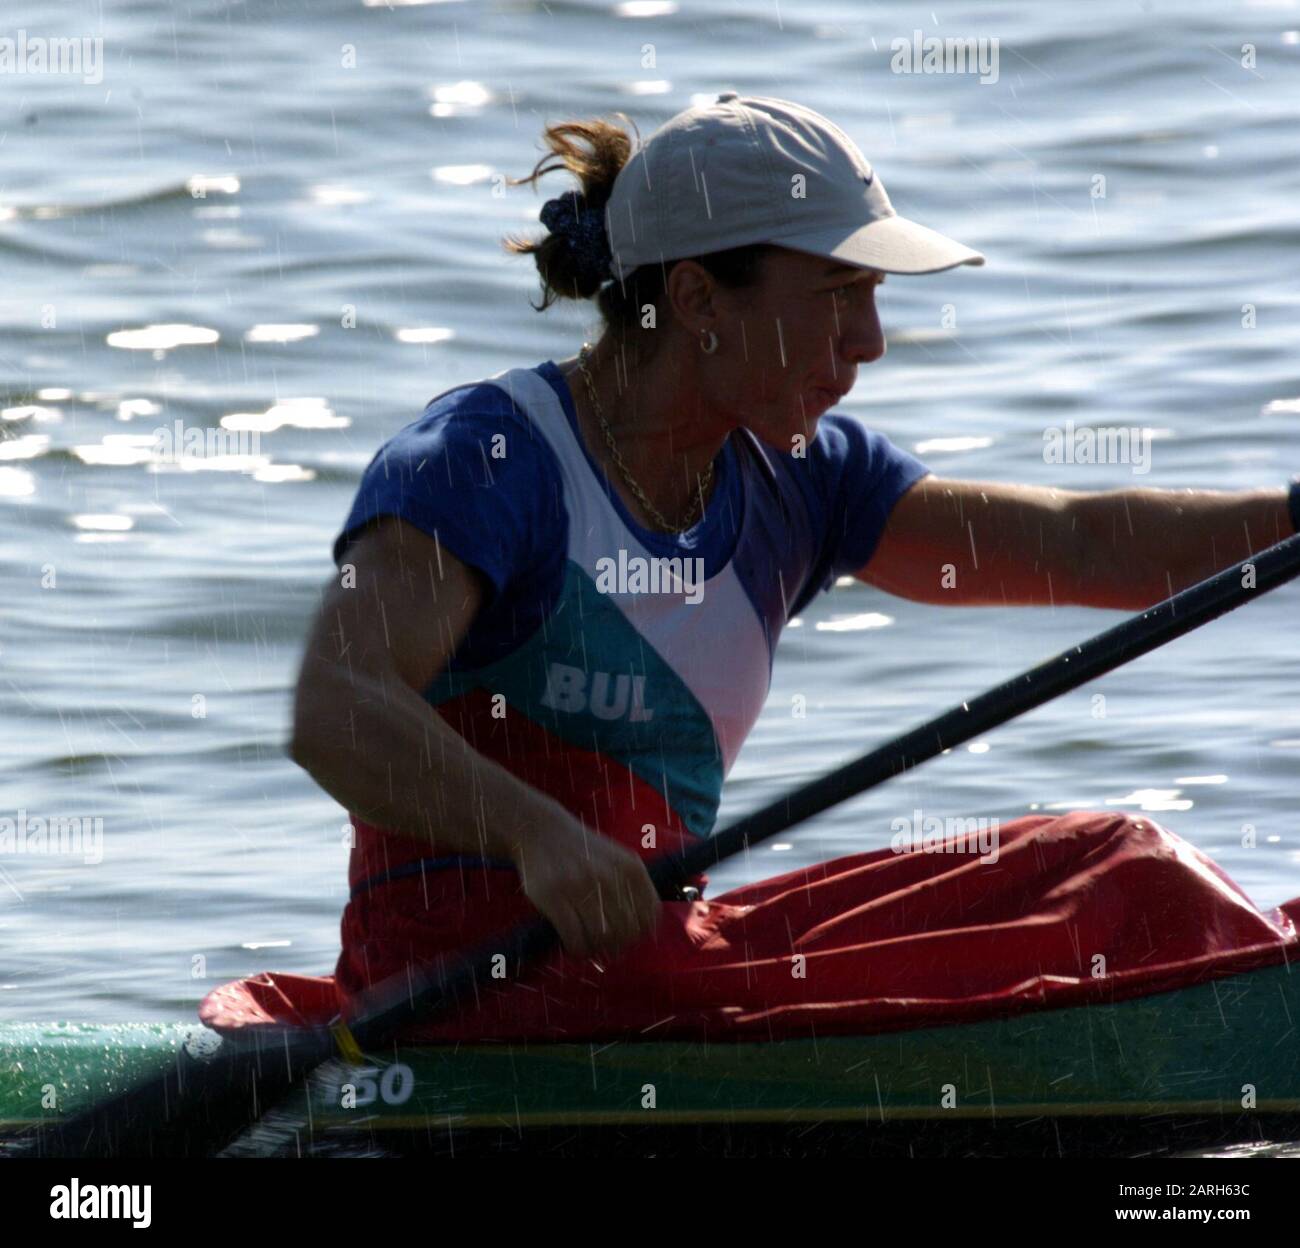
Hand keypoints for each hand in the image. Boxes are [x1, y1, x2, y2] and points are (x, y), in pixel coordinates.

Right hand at [508, 816, 661, 959]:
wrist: (542, 831)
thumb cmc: (584, 849)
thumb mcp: (618, 858)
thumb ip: (633, 888)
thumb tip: (643, 929)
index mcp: (631, 868)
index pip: (650, 915)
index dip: (642, 932)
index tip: (630, 937)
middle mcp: (609, 877)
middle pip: (627, 931)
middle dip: (618, 945)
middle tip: (607, 945)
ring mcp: (581, 886)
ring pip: (602, 938)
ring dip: (597, 950)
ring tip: (590, 946)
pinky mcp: (554, 897)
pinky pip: (575, 938)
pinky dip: (578, 950)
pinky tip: (575, 946)